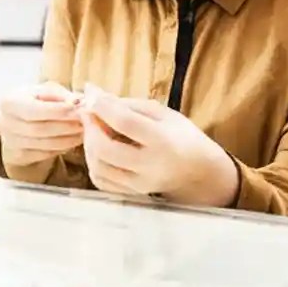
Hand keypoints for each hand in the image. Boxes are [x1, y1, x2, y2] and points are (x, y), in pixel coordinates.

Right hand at [0, 82, 83, 168]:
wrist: (18, 121)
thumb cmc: (33, 101)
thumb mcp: (44, 91)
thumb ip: (60, 94)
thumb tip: (78, 101)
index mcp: (9, 102)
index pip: (34, 110)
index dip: (58, 111)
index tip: (78, 108)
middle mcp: (6, 123)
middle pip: (39, 129)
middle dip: (66, 126)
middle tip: (85, 121)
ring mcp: (11, 142)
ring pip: (44, 144)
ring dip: (67, 138)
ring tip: (83, 131)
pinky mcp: (19, 156)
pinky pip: (44, 154)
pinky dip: (62, 148)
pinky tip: (74, 140)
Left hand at [79, 86, 238, 206]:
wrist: (199, 172)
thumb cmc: (182, 136)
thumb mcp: (163, 114)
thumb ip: (128, 104)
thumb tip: (93, 92)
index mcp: (163, 141)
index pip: (126, 123)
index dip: (103, 108)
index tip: (92, 95)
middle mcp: (150, 166)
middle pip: (105, 149)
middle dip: (90, 128)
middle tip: (88, 113)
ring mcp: (139, 184)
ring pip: (98, 167)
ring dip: (88, 145)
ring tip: (93, 130)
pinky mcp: (131, 194)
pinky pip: (101, 180)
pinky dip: (93, 163)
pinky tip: (98, 149)